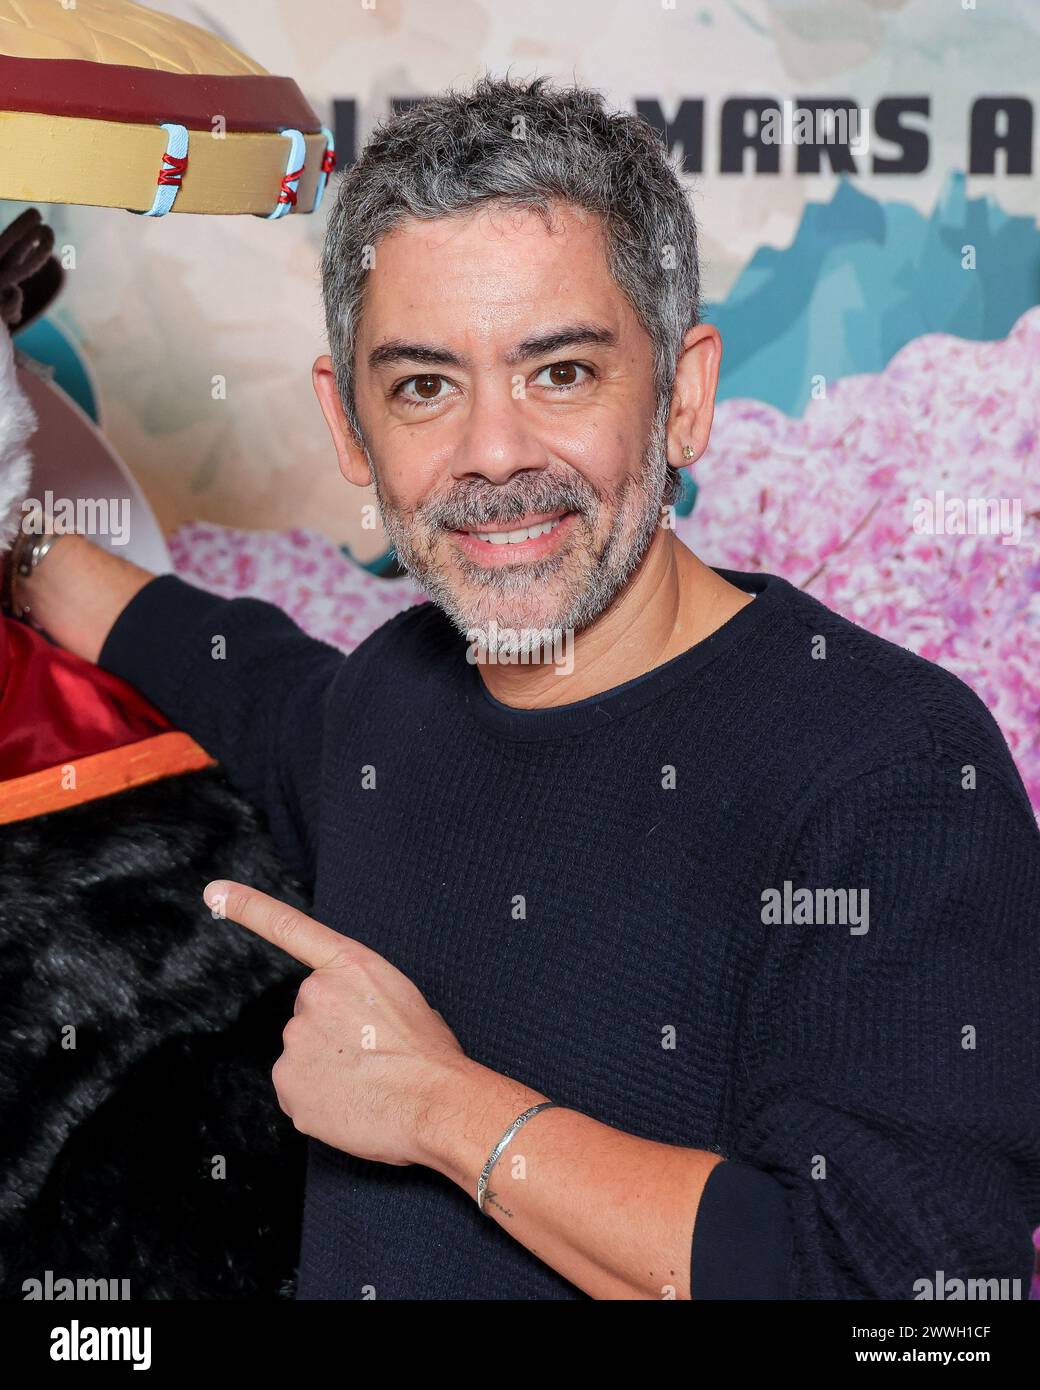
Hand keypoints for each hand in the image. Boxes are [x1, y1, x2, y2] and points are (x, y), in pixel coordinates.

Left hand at [202, 879, 468, 1165]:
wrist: (435, 1101)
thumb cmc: (431, 1055)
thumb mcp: (404, 1001)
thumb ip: (364, 999)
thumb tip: (352, 1028)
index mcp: (349, 965)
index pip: (289, 927)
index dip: (247, 907)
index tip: (214, 892)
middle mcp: (313, 995)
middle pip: (309, 1014)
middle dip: (332, 1034)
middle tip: (371, 1056)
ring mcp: (295, 1040)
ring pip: (303, 1054)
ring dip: (327, 1068)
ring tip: (368, 1082)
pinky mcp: (287, 1084)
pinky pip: (298, 1090)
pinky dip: (319, 1100)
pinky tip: (351, 1104)